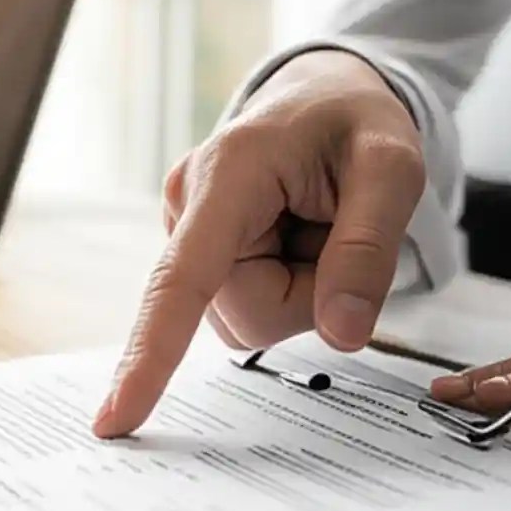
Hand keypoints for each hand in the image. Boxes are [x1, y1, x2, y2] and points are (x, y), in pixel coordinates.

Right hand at [94, 50, 425, 437]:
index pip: (180, 281)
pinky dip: (285, 287)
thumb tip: (340, 335)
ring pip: (245, 317)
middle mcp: (186, 207)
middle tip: (335, 231)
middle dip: (307, 294)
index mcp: (226, 176)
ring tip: (312, 227)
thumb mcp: (392, 168)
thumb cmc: (354, 121)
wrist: (325, 94)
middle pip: (244, 313)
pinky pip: (244, 305)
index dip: (150, 354)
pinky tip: (290, 238)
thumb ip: (368, 251)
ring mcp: (185, 232)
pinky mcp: (197, 252)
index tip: (117, 417)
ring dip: (297, 291)